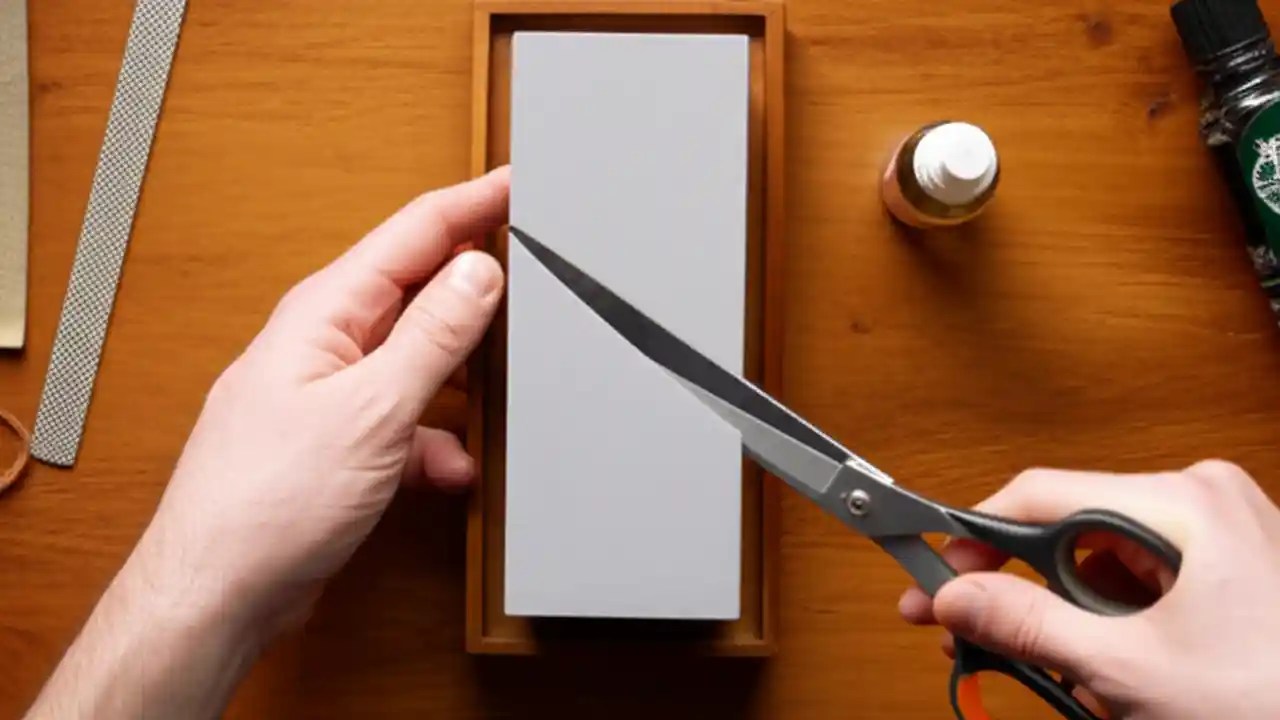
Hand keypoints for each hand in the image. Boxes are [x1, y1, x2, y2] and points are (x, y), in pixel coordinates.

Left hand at [27, 168, 509, 719]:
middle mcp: (328, 341)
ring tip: (504, 382)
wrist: (219, 590)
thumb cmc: (265, 502)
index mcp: (327, 312)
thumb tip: (478, 272)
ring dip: (461, 373)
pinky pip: (408, 418)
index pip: (415, 231)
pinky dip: (438, 439)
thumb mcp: (372, 409)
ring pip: (420, 358)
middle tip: (532, 270)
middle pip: (420, 287)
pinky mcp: (342, 441)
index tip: (519, 184)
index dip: (474, 202)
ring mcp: (333, 392)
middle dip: (476, 282)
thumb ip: (432, 336)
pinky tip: (450, 467)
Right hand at [899, 461, 1279, 718]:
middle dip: (1019, 590)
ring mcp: (1219, 534)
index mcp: (1184, 503)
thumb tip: (955, 600)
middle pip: (1069, 530)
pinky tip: (1102, 672)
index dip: (976, 534)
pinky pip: (1139, 583)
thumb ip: (1027, 627)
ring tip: (1058, 675)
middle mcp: (1202, 502)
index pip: (1043, 494)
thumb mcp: (1129, 671)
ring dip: (1066, 618)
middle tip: (965, 628)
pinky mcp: (1226, 568)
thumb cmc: (1274, 702)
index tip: (932, 568)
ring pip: (1101, 563)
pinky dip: (1109, 625)